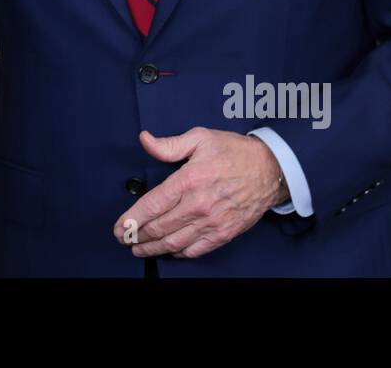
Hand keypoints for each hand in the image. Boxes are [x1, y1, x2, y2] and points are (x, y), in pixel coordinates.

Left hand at [112, 127, 285, 258]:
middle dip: (137, 235)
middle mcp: (199, 205)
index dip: (132, 219)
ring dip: (153, 248)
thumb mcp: (200, 138)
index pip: (153, 205)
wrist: (271, 170)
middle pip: (160, 227)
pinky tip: (168, 251)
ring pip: (175, 242)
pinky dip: (179, 253)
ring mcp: (212, 222)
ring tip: (139, 249)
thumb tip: (145, 140)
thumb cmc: (235, 152)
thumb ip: (169, 145)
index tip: (119, 226)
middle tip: (123, 238)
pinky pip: (196, 249)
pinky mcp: (224, 233)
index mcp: (189, 180)